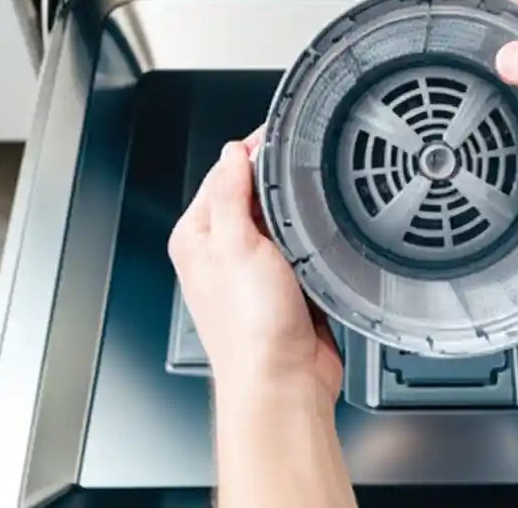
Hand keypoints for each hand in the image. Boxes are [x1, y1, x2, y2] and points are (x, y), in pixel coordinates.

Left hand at [168, 129, 342, 404]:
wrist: (284, 382)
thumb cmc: (250, 329)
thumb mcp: (235, 245)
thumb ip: (230, 194)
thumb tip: (232, 154)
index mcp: (196, 237)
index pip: (222, 175)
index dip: (251, 153)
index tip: (278, 136)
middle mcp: (221, 252)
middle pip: (253, 195)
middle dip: (278, 185)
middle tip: (303, 174)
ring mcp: (254, 269)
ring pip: (281, 221)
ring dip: (298, 216)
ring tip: (312, 212)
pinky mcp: (286, 285)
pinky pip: (303, 248)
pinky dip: (314, 243)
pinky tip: (321, 242)